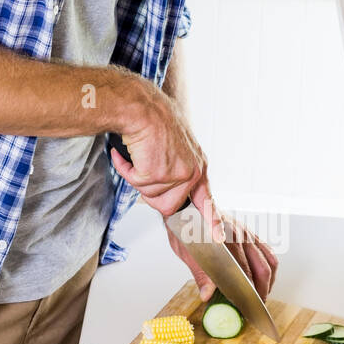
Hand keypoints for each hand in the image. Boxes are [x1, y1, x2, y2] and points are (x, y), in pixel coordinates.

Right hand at [111, 82, 211, 219]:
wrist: (141, 107)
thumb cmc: (153, 120)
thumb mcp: (174, 146)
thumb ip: (175, 169)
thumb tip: (165, 191)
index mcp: (198, 165)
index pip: (206, 200)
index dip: (211, 220)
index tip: (217, 237)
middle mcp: (191, 172)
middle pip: (169, 206)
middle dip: (151, 194)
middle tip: (143, 172)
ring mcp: (176, 174)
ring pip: (150, 197)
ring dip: (137, 180)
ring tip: (138, 157)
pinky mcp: (158, 173)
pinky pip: (135, 184)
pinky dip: (125, 170)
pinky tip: (126, 154)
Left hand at [164, 210, 279, 301]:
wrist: (184, 207)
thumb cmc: (184, 228)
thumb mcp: (187, 252)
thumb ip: (200, 274)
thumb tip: (207, 295)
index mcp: (225, 240)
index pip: (243, 272)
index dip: (246, 292)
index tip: (245, 306)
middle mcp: (240, 234)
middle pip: (261, 268)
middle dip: (261, 290)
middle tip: (255, 306)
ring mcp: (246, 232)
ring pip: (269, 260)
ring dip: (268, 280)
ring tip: (262, 295)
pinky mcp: (248, 232)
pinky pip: (267, 251)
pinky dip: (269, 267)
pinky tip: (264, 278)